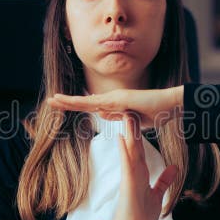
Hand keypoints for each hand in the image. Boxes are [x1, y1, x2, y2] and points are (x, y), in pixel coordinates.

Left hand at [47, 86, 183, 129]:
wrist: (170, 105)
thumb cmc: (155, 113)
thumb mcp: (133, 120)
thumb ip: (118, 117)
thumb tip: (103, 114)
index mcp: (114, 105)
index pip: (91, 106)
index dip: (76, 105)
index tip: (63, 105)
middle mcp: (112, 99)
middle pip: (85, 101)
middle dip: (67, 102)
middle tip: (50, 100)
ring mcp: (115, 98)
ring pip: (87, 101)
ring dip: (69, 101)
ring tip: (53, 99)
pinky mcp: (120, 99)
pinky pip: (97, 103)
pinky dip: (82, 102)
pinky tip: (70, 102)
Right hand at [101, 112, 178, 219]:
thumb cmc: (141, 216)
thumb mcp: (157, 195)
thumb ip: (164, 180)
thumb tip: (174, 167)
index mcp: (140, 173)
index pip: (140, 149)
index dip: (141, 133)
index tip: (140, 117)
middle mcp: (133, 172)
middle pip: (134, 145)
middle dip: (133, 127)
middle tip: (130, 107)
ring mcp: (129, 177)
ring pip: (129, 151)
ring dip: (128, 133)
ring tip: (126, 115)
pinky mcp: (128, 184)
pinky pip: (127, 165)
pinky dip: (125, 152)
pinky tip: (122, 139)